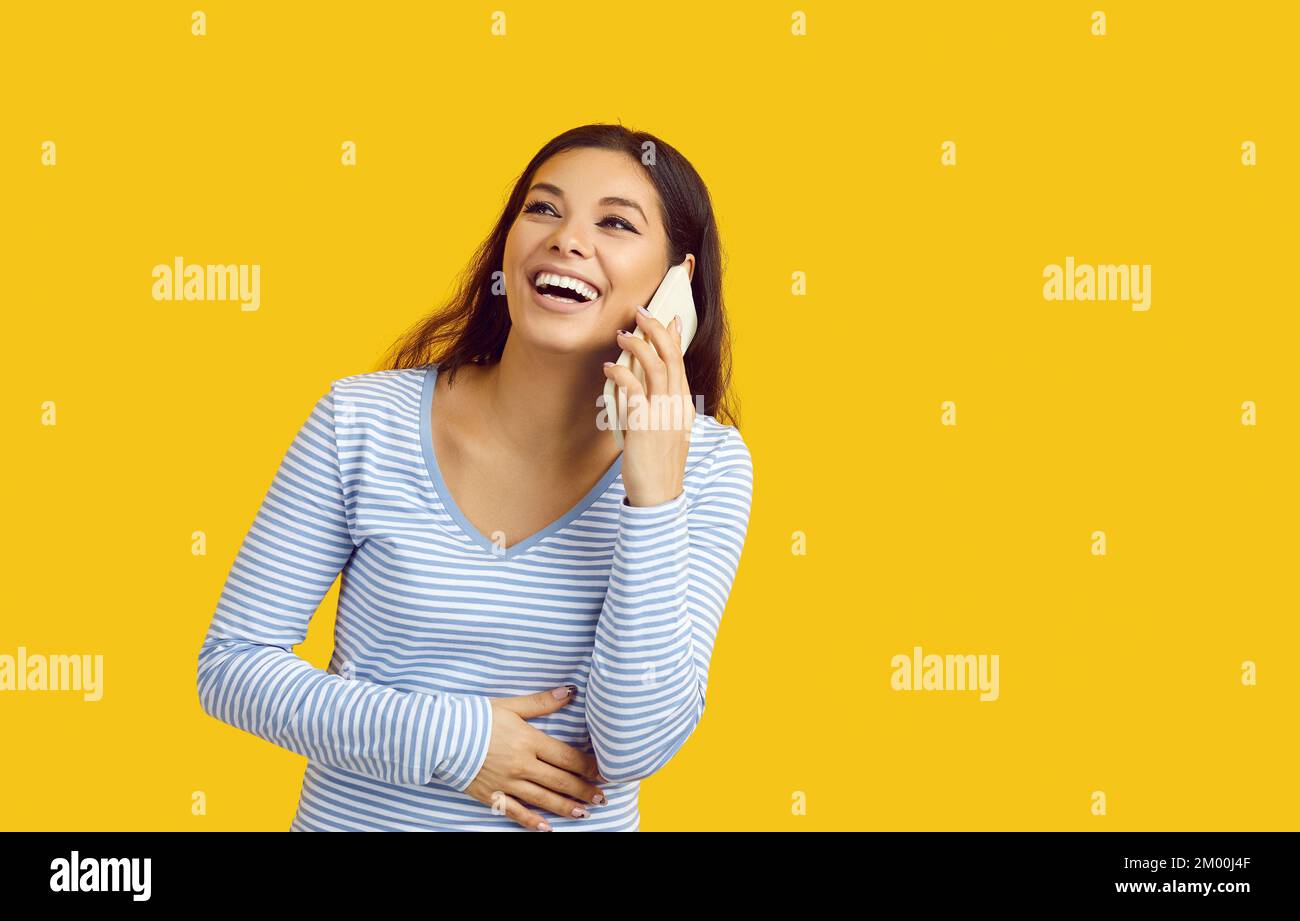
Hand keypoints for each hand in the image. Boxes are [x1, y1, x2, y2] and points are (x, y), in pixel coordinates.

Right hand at [463, 686, 607, 831]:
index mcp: (530, 741)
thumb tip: (570, 692)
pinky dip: (532, 821)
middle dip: (584, 789)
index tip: (603, 772)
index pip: (567, 757)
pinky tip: (547, 828)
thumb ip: (542, 702)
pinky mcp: (492, 795)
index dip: (588, 766)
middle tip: (602, 797)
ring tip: (585, 812)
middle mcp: (522, 764)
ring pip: (544, 799)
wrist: (441, 735)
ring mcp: (508, 783)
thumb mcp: (511, 705)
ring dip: (567, 807)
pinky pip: (516, 812)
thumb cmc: (475, 717)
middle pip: (560, 781)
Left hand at [602, 307, 694, 506]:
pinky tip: (608, 368)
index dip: (675, 339)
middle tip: (642, 313)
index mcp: (684, 408)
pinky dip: (620, 374)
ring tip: (622, 335)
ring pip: (655, 367)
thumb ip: (662, 410)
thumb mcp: (668, 434)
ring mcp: (662, 415)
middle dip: (657, 330)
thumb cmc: (658, 468)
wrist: (658, 498)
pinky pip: (632, 390)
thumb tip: (646, 390)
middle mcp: (677, 407)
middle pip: (671, 358)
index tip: (669, 319)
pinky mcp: (643, 425)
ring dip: (638, 346)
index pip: (681, 365)